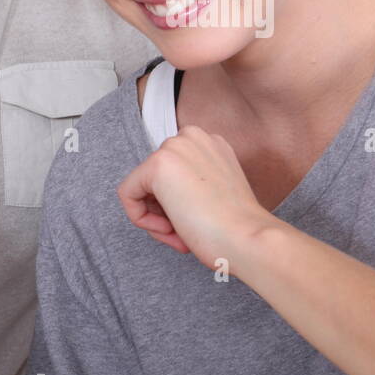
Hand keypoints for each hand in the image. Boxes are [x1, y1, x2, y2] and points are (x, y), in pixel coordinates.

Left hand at [116, 125, 275, 269]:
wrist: (247, 237)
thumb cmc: (236, 226)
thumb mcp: (212, 192)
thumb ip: (188, 185)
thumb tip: (164, 194)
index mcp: (210, 143)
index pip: (171, 174)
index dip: (175, 205)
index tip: (193, 223)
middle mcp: (192, 137)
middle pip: (153, 180)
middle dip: (163, 211)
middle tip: (184, 233)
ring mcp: (174, 147)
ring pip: (139, 188)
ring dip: (155, 218)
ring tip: (181, 234)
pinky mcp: (157, 164)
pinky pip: (127, 194)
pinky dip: (140, 218)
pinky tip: (170, 229)